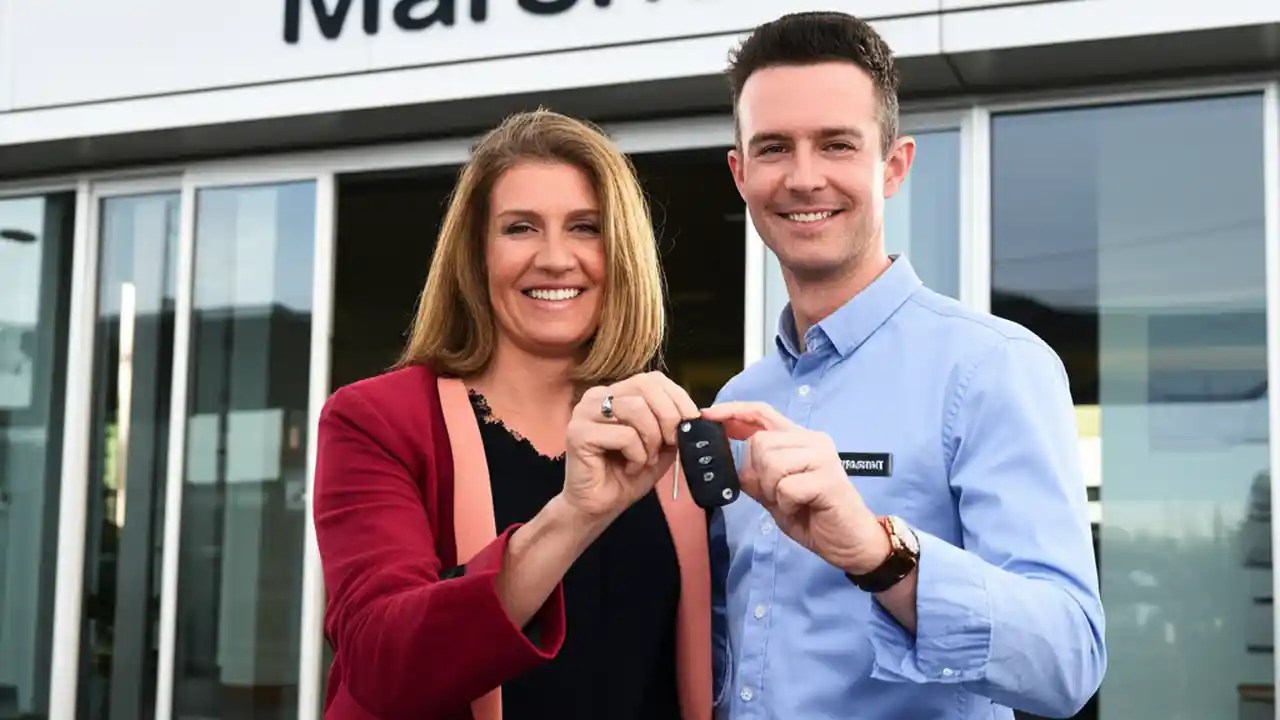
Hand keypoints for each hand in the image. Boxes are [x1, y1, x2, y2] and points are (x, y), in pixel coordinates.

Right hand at [563, 372, 700, 519]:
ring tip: (645, 460)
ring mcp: (584, 412)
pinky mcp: (578, 433)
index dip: (678, 397)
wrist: (598, 508)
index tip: (691, 422)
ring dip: (651, 440)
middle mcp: (597, 397)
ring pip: (635, 408)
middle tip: (670, 444)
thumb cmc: (626, 476)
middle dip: (668, 417)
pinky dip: (637, 456)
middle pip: (645, 387)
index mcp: (616, 394)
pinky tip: (630, 469)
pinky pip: (624, 435)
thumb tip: (696, 413)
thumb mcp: (660, 446)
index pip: (652, 379)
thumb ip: (673, 425)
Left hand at [700, 401, 890, 574]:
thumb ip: (753, 473)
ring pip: (771, 462)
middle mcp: (813, 441)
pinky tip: (803, 509)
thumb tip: (725, 456)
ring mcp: (822, 457)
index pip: (762, 413)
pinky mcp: (828, 478)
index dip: (733, 411)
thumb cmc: (813, 516)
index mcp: (799, 440)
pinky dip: (786, 504)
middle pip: (760, 442)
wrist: (850, 543)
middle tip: (778, 496)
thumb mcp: (773, 493)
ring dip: (772, 491)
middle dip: (758, 475)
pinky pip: (786, 487)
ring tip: (792, 502)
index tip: (709, 415)